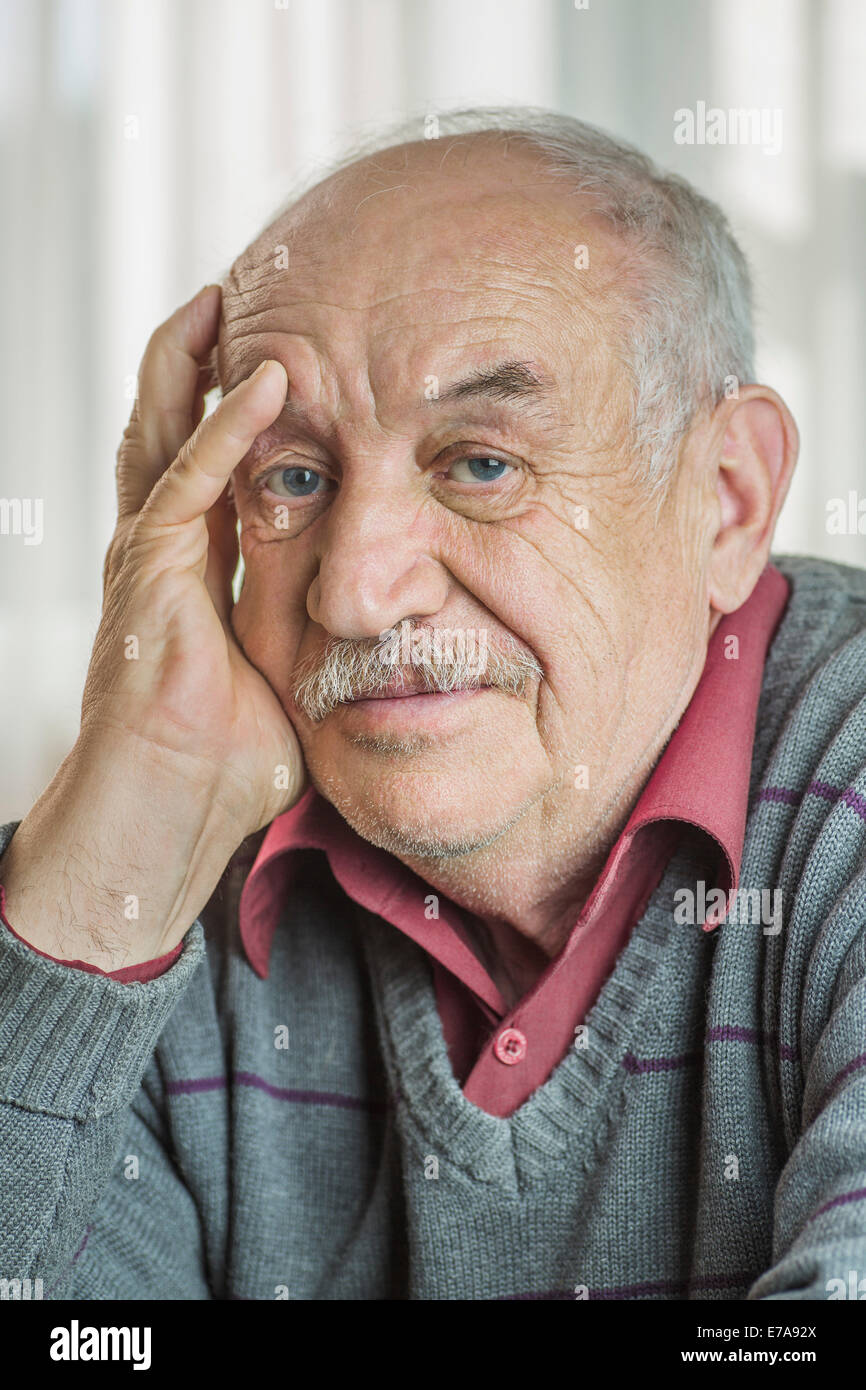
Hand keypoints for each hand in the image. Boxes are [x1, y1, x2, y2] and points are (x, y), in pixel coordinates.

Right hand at [0, 287, 306, 966]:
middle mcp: (164, 547)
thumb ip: (323, 640)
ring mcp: (149, 556)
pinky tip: (261, 381)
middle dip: (201, 357)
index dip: (237, 406)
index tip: (280, 356)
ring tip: (230, 297)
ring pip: (163, 431)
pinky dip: (224, 429)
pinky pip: (184, 482)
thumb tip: (394, 638)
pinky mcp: (149, 575)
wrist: (168, 817)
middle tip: (246, 297)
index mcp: (195, 567)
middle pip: (175, 425)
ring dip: (196, 362)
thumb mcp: (292, 683)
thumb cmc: (227, 768)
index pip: (213, 463)